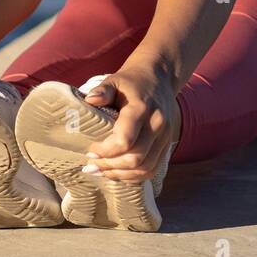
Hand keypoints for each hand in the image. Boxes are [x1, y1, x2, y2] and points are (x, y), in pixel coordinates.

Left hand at [79, 63, 180, 182]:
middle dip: (110, 166)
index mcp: (142, 109)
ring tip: (100, 172)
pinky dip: (133, 176)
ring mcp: (165, 137)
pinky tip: (116, 173)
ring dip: (120, 174)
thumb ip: (102, 90)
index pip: (125, 141)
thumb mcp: (114, 81)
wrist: (159, 79)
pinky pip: (152, 169)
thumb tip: (90, 99)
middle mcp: (157, 125)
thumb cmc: (131, 82)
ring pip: (145, 168)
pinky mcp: (166, 145)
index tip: (90, 150)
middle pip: (135, 159)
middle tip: (91, 165)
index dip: (105, 151)